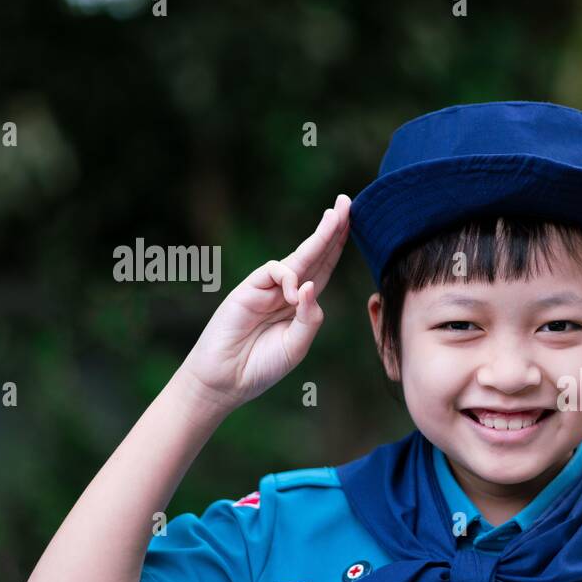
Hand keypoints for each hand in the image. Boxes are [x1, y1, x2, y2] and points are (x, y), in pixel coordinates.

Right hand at [179, 194, 349, 412]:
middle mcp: (287, 291)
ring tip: (335, 219)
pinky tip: (294, 294)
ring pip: (298, 257)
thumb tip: (310, 287)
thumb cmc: (262, 365)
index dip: (338, 247)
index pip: (324, 268)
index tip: (354, 223)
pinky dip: (289, 277)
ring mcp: (268, 289)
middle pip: (315, 254)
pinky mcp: (249, 289)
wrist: (227, 380)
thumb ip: (309, 318)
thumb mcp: (296, 345)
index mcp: (302, 303)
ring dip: (319, 237)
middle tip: (346, 201)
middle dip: (332, 228)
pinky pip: (275, 271)